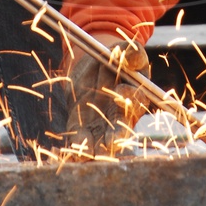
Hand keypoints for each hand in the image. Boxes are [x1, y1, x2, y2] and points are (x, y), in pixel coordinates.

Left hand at [61, 36, 149, 155]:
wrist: (92, 65)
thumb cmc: (116, 59)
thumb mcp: (125, 51)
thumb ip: (131, 52)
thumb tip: (133, 56)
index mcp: (135, 96)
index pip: (136, 100)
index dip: (129, 97)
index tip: (121, 91)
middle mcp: (120, 116)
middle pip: (120, 129)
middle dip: (117, 137)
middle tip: (111, 142)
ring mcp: (101, 125)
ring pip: (100, 140)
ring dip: (95, 148)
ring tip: (87, 153)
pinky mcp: (82, 127)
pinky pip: (79, 139)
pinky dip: (75, 148)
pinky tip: (68, 154)